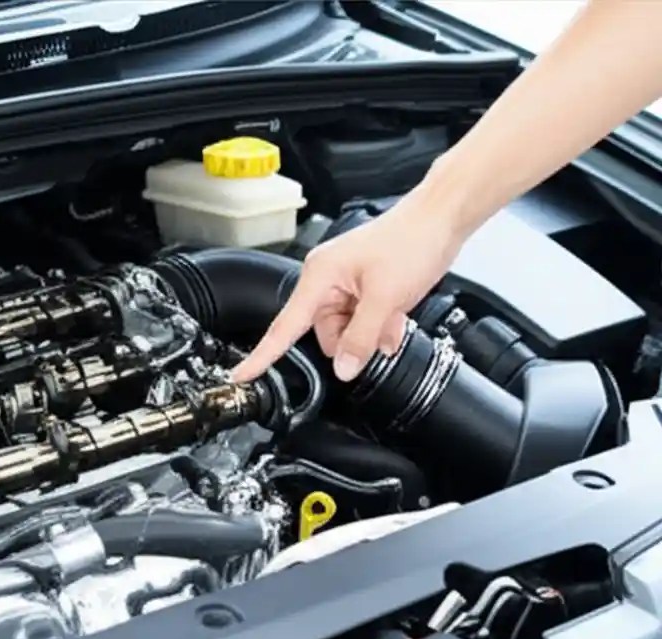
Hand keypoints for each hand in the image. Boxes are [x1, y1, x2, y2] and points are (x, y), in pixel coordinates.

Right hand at [230, 199, 465, 383]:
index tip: (242, 375)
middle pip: (325, 332)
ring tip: (395, 314)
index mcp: (319, 276)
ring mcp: (344, 283)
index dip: (262, 355)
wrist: (441, 219)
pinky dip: (378, 323)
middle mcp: (325, 279)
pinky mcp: (362, 286)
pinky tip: (397, 315)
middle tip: (381, 323)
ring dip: (370, 332)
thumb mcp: (386, 298)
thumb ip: (361, 337)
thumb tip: (343, 367)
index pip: (284, 326)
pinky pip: (361, 319)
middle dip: (353, 339)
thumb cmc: (411, 241)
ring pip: (346, 329)